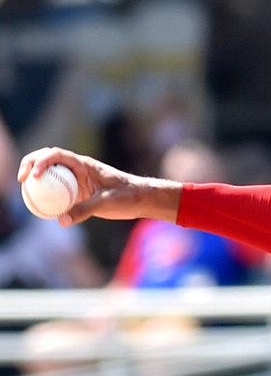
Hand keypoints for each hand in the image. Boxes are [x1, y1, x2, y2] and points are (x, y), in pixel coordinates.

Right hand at [18, 146, 180, 224]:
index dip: (40, 162)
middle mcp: (78, 169)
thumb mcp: (106, 203)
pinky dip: (48, 195)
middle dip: (31, 164)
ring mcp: (77, 179)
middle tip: (21, 180)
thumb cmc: (128, 196)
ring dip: (37, 180)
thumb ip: (84, 210)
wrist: (143, 199)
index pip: (56, 155)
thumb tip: (61, 221)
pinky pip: (59, 191)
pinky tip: (41, 208)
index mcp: (84, 164)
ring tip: (26, 192)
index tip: (34, 176)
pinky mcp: (80, 192)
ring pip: (52, 175)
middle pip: (48, 159)